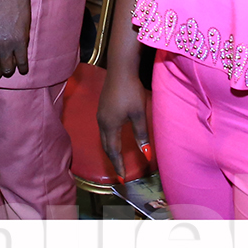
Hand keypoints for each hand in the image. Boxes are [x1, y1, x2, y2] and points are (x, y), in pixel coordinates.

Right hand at [97, 65, 150, 181]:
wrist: (120, 69)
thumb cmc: (130, 91)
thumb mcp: (139, 114)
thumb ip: (141, 134)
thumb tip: (147, 154)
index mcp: (109, 126)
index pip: (113, 151)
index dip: (118, 165)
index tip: (122, 179)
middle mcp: (102, 122)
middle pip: (106, 146)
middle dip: (113, 160)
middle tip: (120, 172)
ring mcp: (100, 114)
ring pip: (104, 138)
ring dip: (111, 150)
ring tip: (117, 159)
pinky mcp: (102, 107)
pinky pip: (104, 129)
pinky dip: (109, 139)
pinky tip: (115, 138)